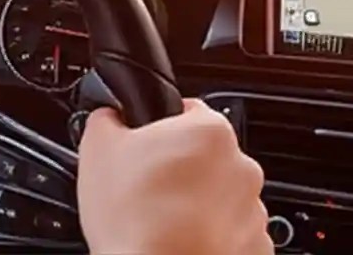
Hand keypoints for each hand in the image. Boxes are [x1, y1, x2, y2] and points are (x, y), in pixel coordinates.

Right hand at [78, 100, 271, 254]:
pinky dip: (209, 236)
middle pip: (205, 156)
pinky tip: (179, 242)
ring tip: (161, 222)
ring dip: (196, 204)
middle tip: (145, 189)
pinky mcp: (256, 246)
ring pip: (219, 196)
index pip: (185, 111)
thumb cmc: (134, 220)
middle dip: (179, 168)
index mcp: (208, 131)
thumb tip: (111, 116)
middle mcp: (241, 166)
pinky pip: (230, 232)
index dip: (158, 130)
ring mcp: (253, 210)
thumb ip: (108, 119)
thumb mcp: (97, 148)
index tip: (143, 149)